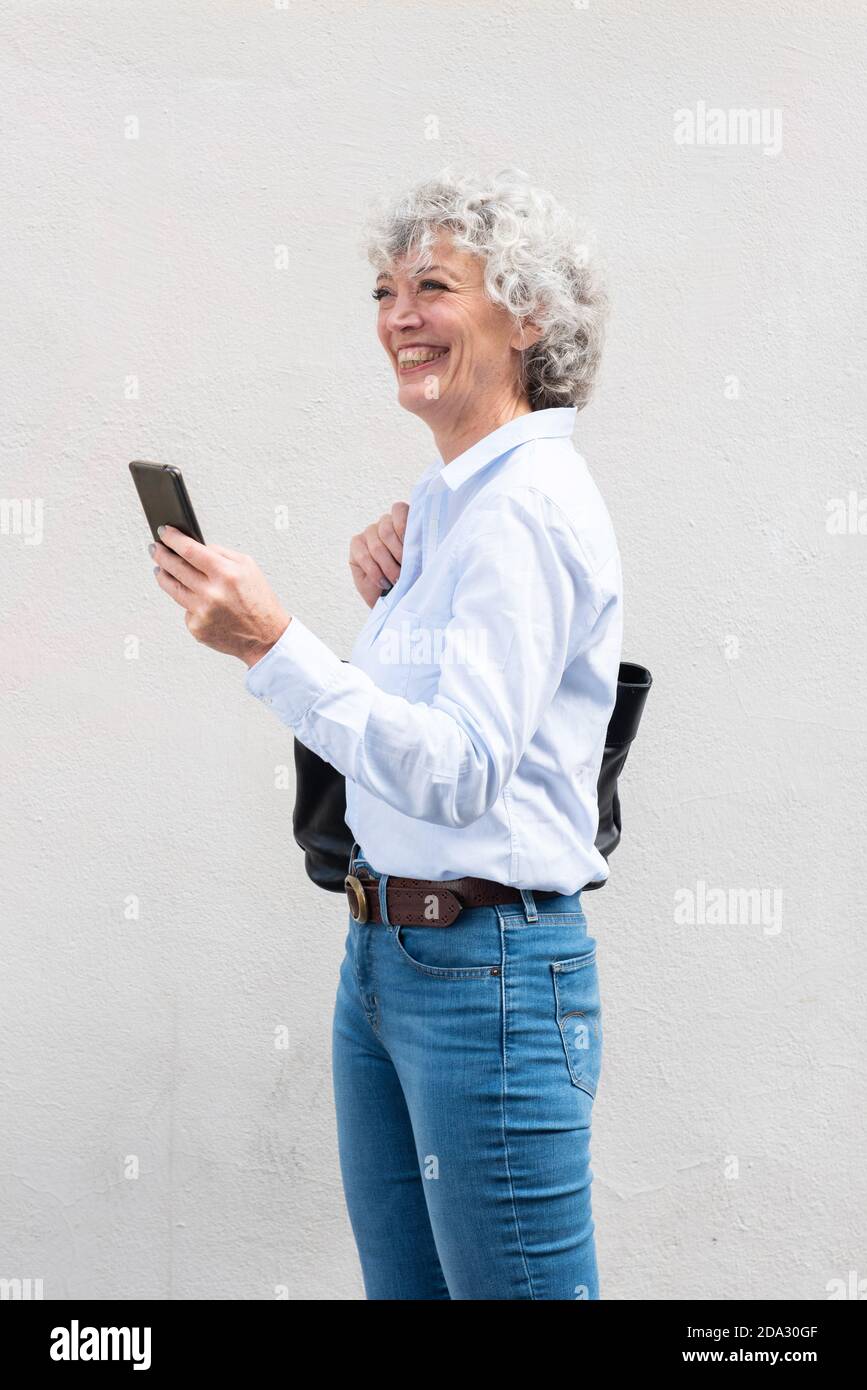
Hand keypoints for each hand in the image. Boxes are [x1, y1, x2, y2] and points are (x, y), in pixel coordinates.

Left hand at [150, 526, 290, 666]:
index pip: (190, 550)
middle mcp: (211, 593)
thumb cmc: (258, 600)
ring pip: (172, 588)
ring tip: (160, 568)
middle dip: (161, 554)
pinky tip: (196, 599)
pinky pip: (185, 608)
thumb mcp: (248, 567)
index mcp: (225, 574)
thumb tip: (195, 547)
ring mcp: (202, 612)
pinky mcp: (197, 628)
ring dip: (163, 575)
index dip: (173, 539)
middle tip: (154, 547)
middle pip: (175, 568)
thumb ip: (221, 553)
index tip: (163, 532)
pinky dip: (188, 601)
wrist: (266, 636)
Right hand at [349, 501, 408, 607]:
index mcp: (403, 521)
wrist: (393, 597)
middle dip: (398, 554)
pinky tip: (383, 582)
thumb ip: (417, 549)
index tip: (412, 548)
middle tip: (406, 571)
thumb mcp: (418, 562)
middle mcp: (385, 523)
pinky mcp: (356, 545)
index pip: (398, 510)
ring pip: (376, 546)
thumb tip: (421, 544)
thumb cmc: (409, 577)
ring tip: (397, 580)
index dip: (404, 527)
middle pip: (386, 531)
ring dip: (388, 567)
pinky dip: (375, 572)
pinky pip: (364, 556)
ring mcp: (369, 533)